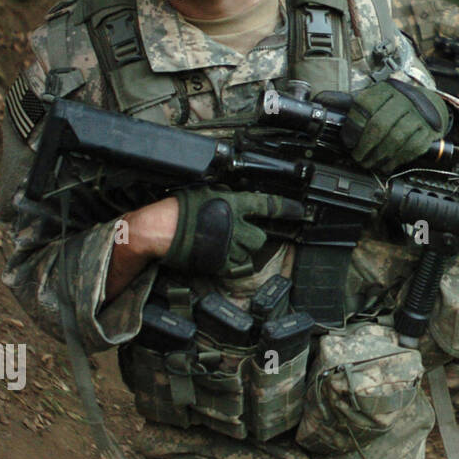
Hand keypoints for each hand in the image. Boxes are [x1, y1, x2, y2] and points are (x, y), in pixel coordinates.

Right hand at [160, 187, 304, 275]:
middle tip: (238, 234)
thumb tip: (238, 199)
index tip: (300, 211)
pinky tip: (215, 254)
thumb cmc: (177, 208)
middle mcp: (237, 224)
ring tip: (222, 244)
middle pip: (260, 236)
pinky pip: (234, 265)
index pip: (268, 206)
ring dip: (239, 250)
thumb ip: (228, 197)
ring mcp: (230, 245)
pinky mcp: (221, 262)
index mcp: (235, 203)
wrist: (158, 229)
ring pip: (248, 252)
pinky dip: (228, 262)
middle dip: (253, 237)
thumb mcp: (208, 192)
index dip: (287, 209)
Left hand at [342, 80, 447, 172]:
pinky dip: (396, 160)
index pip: (364, 106)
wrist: (428, 103)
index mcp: (385, 90)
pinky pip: (411, 148)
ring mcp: (418, 115)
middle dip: (365, 146)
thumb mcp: (375, 97)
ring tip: (370, 163)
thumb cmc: (395, 103)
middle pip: (380, 125)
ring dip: (379, 155)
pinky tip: (387, 164)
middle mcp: (403, 100)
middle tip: (358, 157)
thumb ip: (351, 103)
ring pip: (395, 138)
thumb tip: (323, 101)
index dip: (353, 127)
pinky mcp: (428, 130)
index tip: (348, 142)